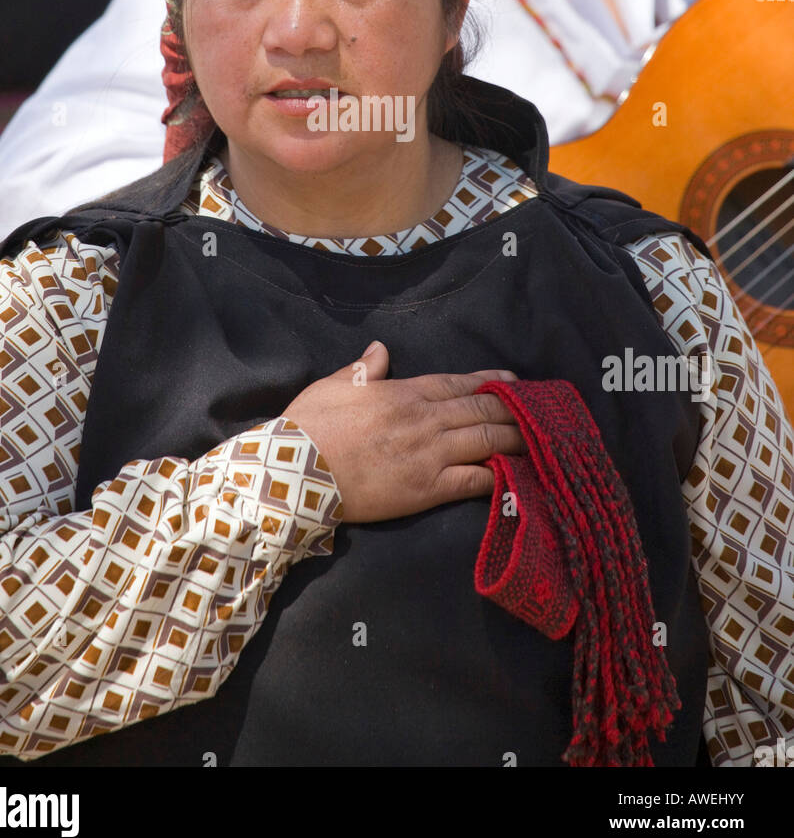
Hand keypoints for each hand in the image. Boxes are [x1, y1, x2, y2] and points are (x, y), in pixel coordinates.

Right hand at [282, 341, 524, 522]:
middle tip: (538, 410)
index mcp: (403, 392)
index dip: (489, 381)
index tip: (513, 381)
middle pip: (480, 409)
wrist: (298, 471)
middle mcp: (424, 419)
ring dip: (514, 438)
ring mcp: (429, 454)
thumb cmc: (310, 426)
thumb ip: (363, 368)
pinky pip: (473, 480)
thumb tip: (380, 349)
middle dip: (512, 409)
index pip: (457, 383)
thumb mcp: (334, 385)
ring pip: (485, 440)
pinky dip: (498, 475)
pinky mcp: (427, 488)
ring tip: (539, 439)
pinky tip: (516, 473)